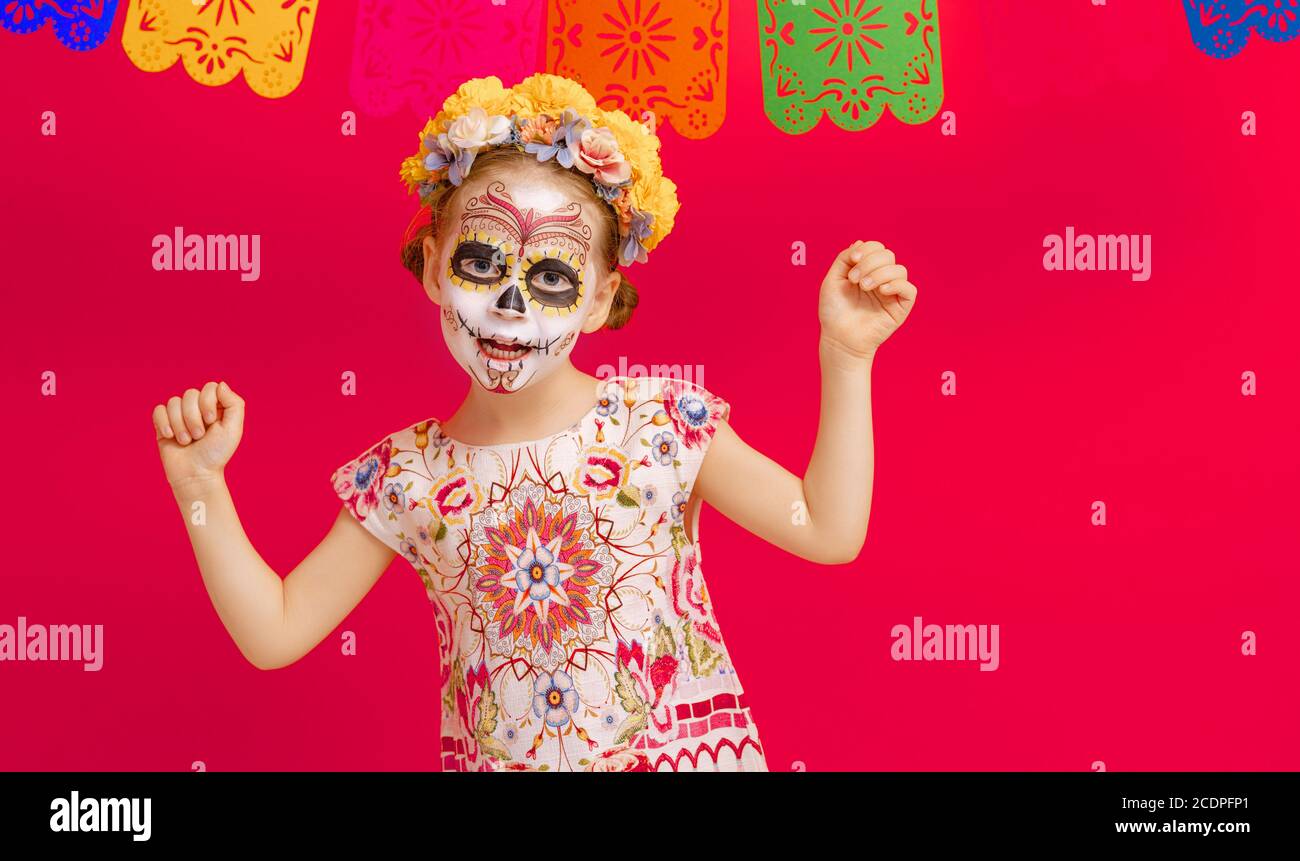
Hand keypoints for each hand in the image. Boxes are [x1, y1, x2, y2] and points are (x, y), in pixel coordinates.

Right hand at [152, 381, 244, 487]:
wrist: (195, 474)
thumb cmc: (216, 453)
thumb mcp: (233, 429)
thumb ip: (234, 404)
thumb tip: (220, 384)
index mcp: (216, 406)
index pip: (210, 387)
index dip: (208, 402)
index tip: (212, 421)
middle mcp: (197, 408)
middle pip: (190, 394)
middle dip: (194, 418)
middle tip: (199, 437)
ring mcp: (179, 415)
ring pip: (174, 402)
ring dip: (181, 425)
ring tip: (187, 441)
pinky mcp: (163, 423)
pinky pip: (159, 410)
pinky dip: (164, 423)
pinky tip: (170, 437)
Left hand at [818, 240, 917, 358]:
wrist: (838, 338)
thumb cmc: (833, 311)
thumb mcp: (833, 279)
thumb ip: (844, 258)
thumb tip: (861, 242)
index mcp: (866, 270)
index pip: (876, 248)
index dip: (867, 249)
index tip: (852, 260)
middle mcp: (881, 279)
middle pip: (888, 255)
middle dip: (869, 262)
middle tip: (854, 279)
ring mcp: (892, 293)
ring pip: (899, 270)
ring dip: (879, 273)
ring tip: (864, 287)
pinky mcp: (900, 307)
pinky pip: (909, 289)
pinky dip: (896, 285)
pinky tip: (881, 291)